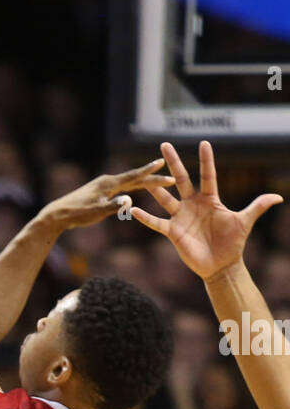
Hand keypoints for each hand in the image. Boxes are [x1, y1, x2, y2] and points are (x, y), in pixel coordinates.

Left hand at [40, 158, 175, 232]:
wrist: (59, 214)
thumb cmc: (78, 213)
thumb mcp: (97, 212)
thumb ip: (113, 206)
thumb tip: (129, 201)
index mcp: (109, 184)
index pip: (133, 177)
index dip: (149, 172)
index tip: (162, 163)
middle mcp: (108, 181)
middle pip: (134, 178)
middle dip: (152, 178)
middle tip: (170, 177)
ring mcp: (104, 185)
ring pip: (128, 182)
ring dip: (144, 180)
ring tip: (157, 178)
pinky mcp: (100, 191)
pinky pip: (122, 186)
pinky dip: (133, 185)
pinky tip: (137, 187)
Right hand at [131, 141, 283, 280]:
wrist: (221, 265)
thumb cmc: (233, 243)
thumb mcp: (245, 222)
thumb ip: (257, 207)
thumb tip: (278, 197)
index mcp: (210, 200)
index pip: (207, 175)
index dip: (206, 160)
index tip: (203, 142)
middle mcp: (193, 204)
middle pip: (181, 179)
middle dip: (173, 163)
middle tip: (165, 145)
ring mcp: (181, 217)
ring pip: (166, 198)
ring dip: (156, 188)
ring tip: (145, 176)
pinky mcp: (173, 232)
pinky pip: (156, 223)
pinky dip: (146, 217)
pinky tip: (134, 210)